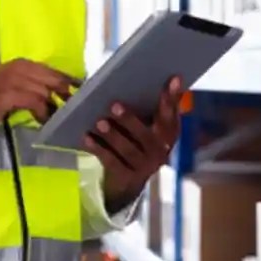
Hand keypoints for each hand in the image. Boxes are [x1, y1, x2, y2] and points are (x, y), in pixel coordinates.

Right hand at [0, 59, 79, 138]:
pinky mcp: (9, 94)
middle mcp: (19, 67)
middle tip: (79, 110)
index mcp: (20, 64)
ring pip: (47, 90)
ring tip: (64, 120)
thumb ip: (28, 90)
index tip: (82, 95)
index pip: (52, 71)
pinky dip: (44, 113)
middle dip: (68, 94)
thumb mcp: (8, 91)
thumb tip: (51, 99)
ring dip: (57, 107)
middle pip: (54, 78)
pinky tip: (45, 123)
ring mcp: (13, 79)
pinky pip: (36, 101)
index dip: (68, 82)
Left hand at [86, 76, 183, 213]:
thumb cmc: (139, 143)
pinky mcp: (126, 177)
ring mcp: (144, 166)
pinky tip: (87, 137)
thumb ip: (157, 105)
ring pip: (128, 150)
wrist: (129, 183)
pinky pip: (111, 162)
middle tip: (114, 105)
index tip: (173, 78)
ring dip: (113, 136)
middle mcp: (160, 151)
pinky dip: (98, 149)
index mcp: (168, 133)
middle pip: (146, 135)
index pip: (171, 114)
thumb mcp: (151, 125)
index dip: (172, 98)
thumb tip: (166, 77)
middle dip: (130, 120)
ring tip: (99, 122)